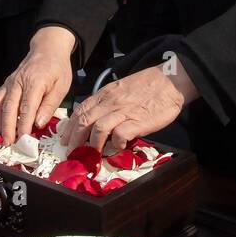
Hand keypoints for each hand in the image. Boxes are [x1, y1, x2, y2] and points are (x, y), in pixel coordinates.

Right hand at [0, 26, 76, 144]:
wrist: (47, 49)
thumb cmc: (57, 68)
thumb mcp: (62, 86)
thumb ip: (50, 105)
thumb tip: (38, 123)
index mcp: (35, 81)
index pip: (27, 107)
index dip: (24, 125)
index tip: (24, 139)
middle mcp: (18, 82)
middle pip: (8, 107)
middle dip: (7, 127)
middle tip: (9, 143)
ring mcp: (9, 82)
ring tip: (5, 135)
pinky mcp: (5, 84)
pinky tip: (2, 123)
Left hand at [62, 64, 198, 153]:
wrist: (169, 81)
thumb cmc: (146, 86)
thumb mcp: (120, 89)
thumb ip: (107, 102)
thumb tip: (96, 121)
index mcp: (105, 94)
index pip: (80, 110)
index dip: (70, 127)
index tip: (66, 139)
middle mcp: (110, 102)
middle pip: (84, 122)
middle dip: (75, 140)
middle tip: (72, 153)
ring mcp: (123, 111)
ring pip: (98, 129)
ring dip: (93, 145)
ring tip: (93, 155)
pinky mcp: (137, 121)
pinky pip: (120, 135)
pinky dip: (116, 144)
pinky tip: (119, 146)